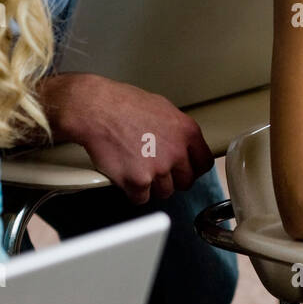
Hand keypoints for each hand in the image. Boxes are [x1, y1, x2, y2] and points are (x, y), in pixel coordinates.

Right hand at [39, 72, 213, 204]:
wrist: (98, 110)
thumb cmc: (125, 104)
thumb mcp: (164, 109)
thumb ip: (178, 131)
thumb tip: (182, 143)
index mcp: (187, 132)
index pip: (204, 163)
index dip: (193, 169)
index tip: (185, 170)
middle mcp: (177, 152)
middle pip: (185, 181)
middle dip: (172, 179)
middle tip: (156, 170)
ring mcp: (159, 168)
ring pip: (164, 192)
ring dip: (152, 186)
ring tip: (138, 168)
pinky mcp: (138, 181)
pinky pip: (142, 198)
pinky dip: (133, 192)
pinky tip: (126, 175)